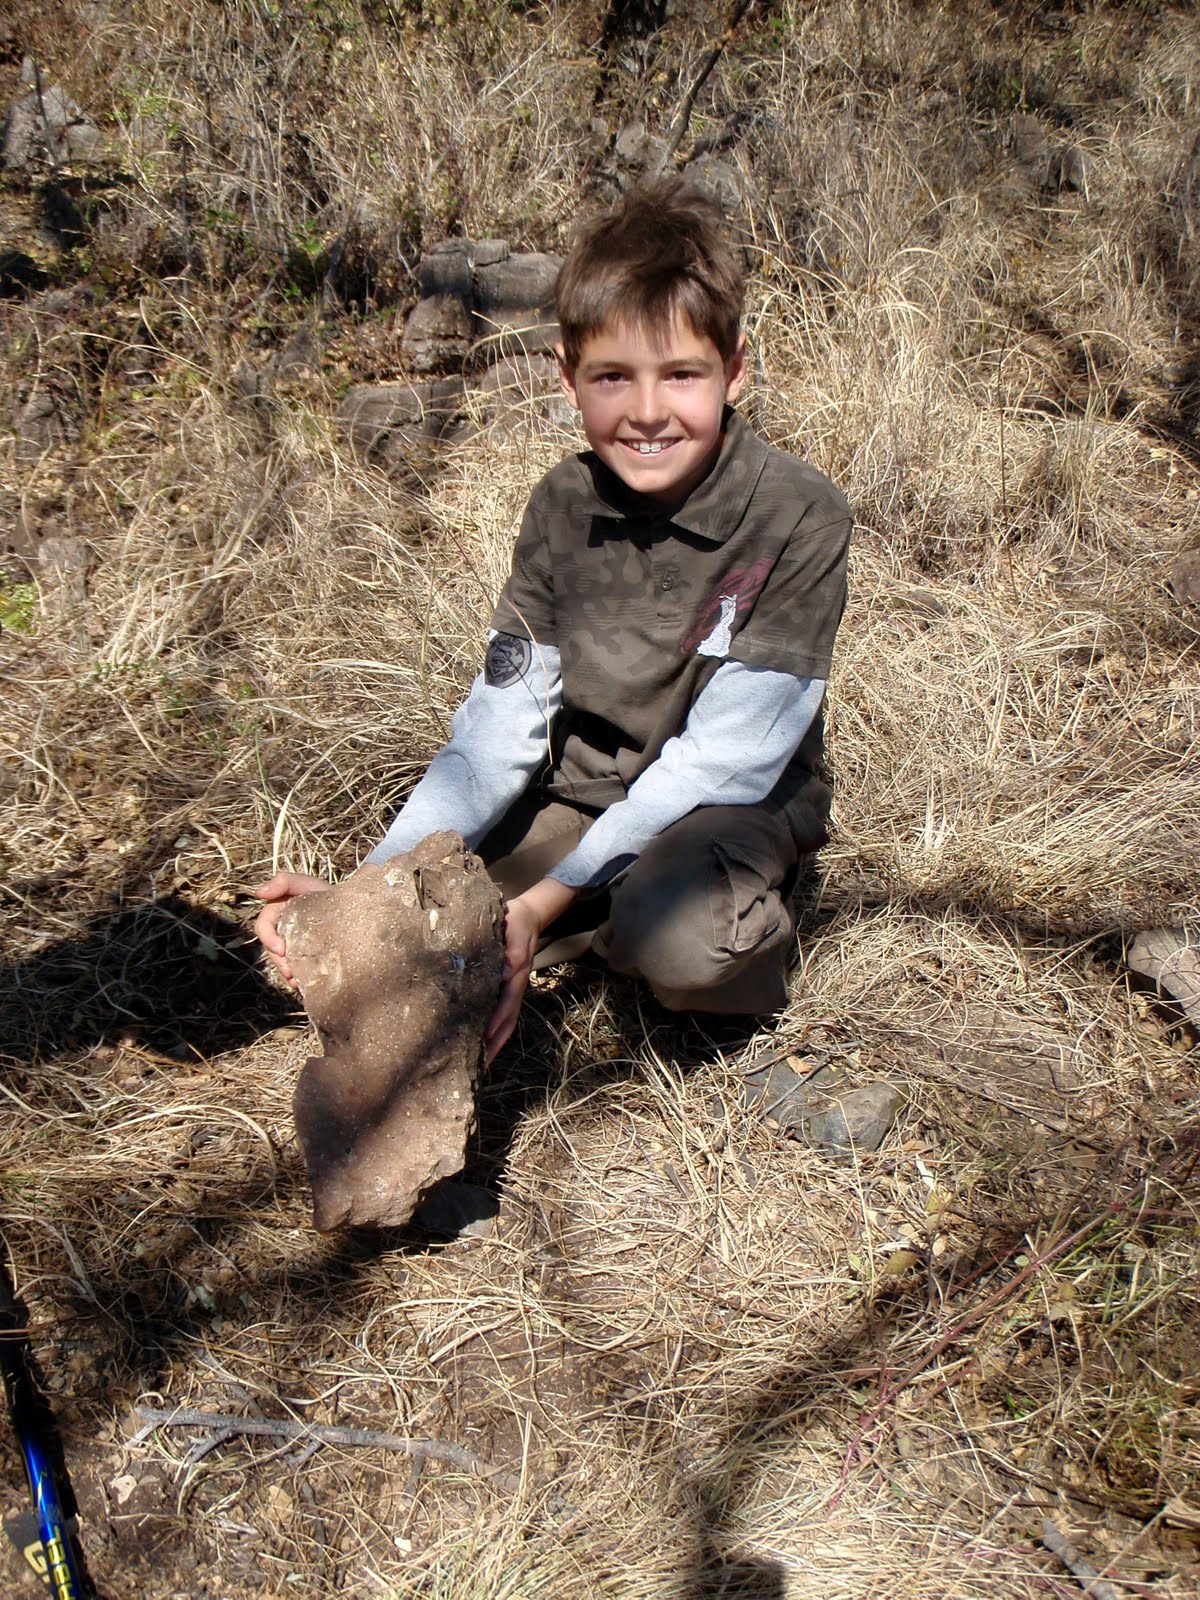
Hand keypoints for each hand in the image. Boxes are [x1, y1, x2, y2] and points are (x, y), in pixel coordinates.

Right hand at [252, 871, 329, 984]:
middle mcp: (282, 931)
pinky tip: (303, 984)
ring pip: (282, 962)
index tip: (281, 950)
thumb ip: (284, 882)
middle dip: (278, 962)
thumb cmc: (328, 894)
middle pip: (271, 949)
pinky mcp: (305, 958)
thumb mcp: (307, 884)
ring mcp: (293, 945)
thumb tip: (258, 892)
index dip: (268, 939)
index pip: (263, 927)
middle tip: (290, 972)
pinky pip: (296, 971)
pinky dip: (297, 978)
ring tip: (297, 981)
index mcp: (277, 913)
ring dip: (287, 973)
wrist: (354, 910)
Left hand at [485, 877, 577, 1063]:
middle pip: (506, 1024)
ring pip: (503, 1023)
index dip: (495, 1027)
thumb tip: (506, 974)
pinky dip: (490, 1029)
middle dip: (493, 1047)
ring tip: (476, 1064)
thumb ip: (512, 952)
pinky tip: (477, 1038)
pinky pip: (498, 1013)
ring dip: (491, 1043)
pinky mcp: (504, 986)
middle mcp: (514, 988)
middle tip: (478, 1070)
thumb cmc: (517, 922)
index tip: (483, 1045)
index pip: (505, 1008)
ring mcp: (510, 989)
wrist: (527, 914)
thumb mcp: (515, 931)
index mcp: (516, 977)